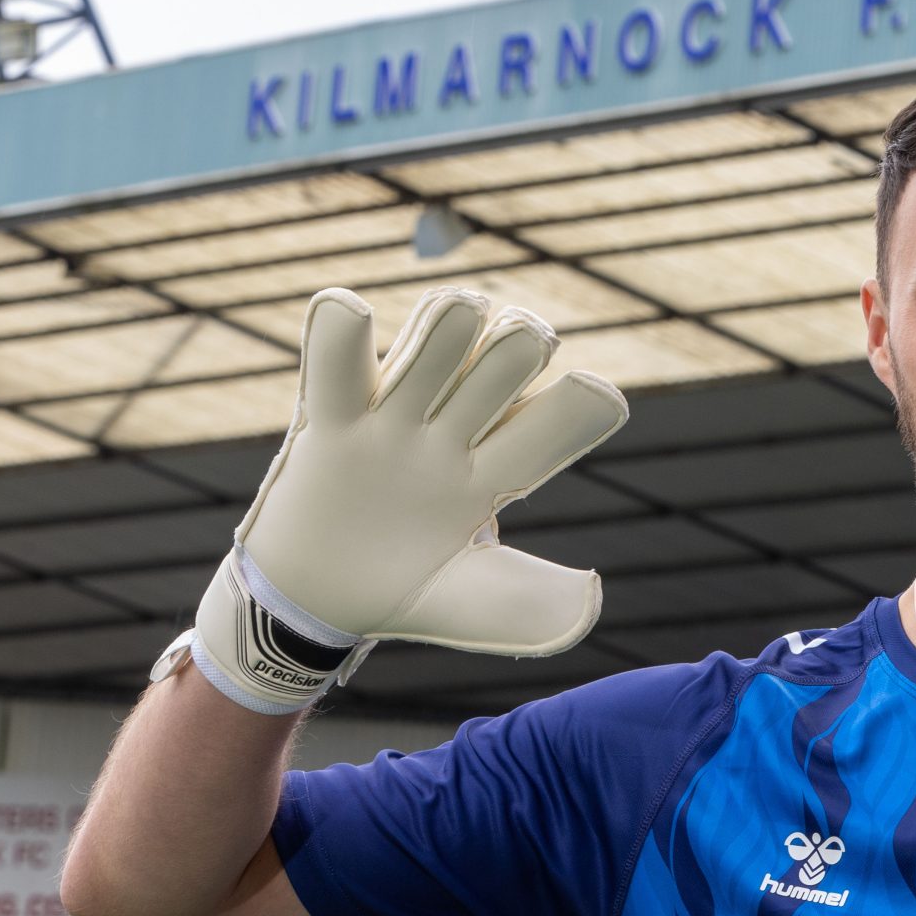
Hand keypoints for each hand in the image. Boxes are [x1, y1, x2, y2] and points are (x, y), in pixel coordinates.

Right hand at [166, 286, 629, 712]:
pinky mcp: (328, 421)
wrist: (318, 604)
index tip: (597, 393)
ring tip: (465, 308)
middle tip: (531, 339)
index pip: (547, 435)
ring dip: (449, 330)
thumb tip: (592, 593)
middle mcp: (452, 436)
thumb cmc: (408, 595)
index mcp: (495, 475)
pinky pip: (332, 373)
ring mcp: (392, 422)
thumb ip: (531, 607)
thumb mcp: (471, 607)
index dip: (575, 412)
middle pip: (496, 377)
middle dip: (518, 350)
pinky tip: (347, 308)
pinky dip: (336, 338)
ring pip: (430, 357)